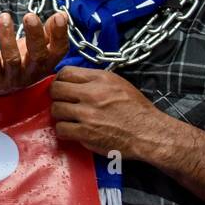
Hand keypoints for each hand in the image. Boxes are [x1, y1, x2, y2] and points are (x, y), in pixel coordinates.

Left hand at [0, 10, 69, 96]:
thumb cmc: (19, 65)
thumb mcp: (36, 49)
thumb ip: (48, 33)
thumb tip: (62, 15)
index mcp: (46, 63)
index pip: (59, 51)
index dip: (60, 34)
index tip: (59, 16)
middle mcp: (32, 72)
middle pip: (38, 55)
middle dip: (35, 35)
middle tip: (30, 16)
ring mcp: (12, 78)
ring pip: (12, 58)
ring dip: (8, 37)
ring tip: (4, 17)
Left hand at [49, 67, 171, 160]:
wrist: (149, 133)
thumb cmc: (136, 109)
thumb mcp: (118, 84)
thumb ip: (94, 80)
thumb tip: (71, 80)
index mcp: (100, 79)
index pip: (65, 72)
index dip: (60, 80)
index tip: (63, 87)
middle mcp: (92, 94)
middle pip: (56, 90)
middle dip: (57, 96)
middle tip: (63, 102)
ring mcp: (87, 114)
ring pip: (56, 109)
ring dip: (60, 115)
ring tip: (70, 118)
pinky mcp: (85, 133)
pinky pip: (60, 129)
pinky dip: (64, 131)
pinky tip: (72, 130)